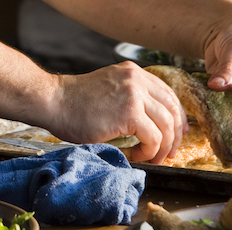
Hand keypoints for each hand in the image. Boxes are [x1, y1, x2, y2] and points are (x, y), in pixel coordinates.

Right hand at [45, 62, 187, 164]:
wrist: (54, 101)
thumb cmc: (75, 102)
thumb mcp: (110, 90)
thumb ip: (131, 97)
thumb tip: (153, 122)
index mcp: (133, 73)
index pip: (168, 94)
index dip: (177, 117)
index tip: (176, 134)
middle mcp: (136, 79)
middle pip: (173, 109)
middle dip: (175, 135)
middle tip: (168, 152)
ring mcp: (134, 94)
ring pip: (167, 126)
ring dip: (163, 147)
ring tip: (151, 157)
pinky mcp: (129, 112)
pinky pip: (154, 138)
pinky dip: (150, 152)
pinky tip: (137, 156)